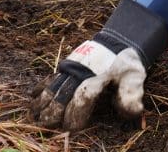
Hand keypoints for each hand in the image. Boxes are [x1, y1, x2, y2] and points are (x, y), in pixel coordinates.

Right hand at [29, 37, 146, 129]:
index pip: (82, 98)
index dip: (75, 114)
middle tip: (44, 125)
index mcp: (98, 77)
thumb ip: (132, 94)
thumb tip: (134, 112)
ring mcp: (73, 67)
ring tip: (33, 115)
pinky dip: (41, 85)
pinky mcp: (68, 64)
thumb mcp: (135, 77)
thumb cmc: (127, 63)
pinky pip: (51, 75)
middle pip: (62, 94)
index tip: (70, 127)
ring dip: (43, 101)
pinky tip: (32, 96)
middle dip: (53, 111)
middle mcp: (81, 72)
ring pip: (53, 85)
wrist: (119, 39)